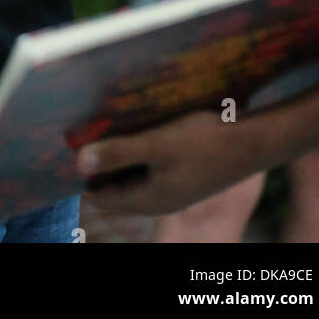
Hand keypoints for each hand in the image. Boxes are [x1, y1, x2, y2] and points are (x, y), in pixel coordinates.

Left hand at [72, 108, 265, 214]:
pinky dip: (139, 145)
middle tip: (79, 127)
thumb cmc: (204, 143)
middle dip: (99, 158)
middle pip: (117, 181)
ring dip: (119, 148)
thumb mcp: (157, 145)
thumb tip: (79, 162)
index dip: (82, 173)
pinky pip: (151, 160)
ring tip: (101, 119)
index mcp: (148, 199)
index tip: (64, 148)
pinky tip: (134, 120)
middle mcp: (159, 197)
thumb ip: (118, 154)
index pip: (102, 195)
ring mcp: (173, 184)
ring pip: (134, 169)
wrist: (254, 140)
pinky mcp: (184, 169)